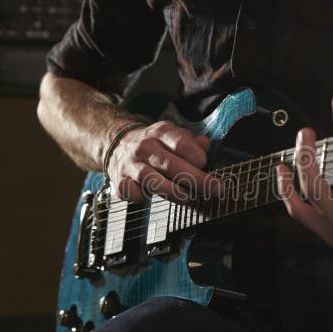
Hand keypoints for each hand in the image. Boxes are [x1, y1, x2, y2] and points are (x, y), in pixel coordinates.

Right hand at [107, 121, 221, 203]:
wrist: (118, 144)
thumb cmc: (154, 144)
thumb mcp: (173, 136)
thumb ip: (192, 142)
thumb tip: (205, 145)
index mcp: (161, 132)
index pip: (182, 143)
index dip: (198, 157)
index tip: (206, 166)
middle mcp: (145, 147)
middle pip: (172, 165)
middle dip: (197, 180)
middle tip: (214, 190)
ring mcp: (131, 165)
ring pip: (153, 181)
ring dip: (174, 192)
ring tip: (188, 198)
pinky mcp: (120, 181)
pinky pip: (133, 193)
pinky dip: (144, 198)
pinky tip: (153, 198)